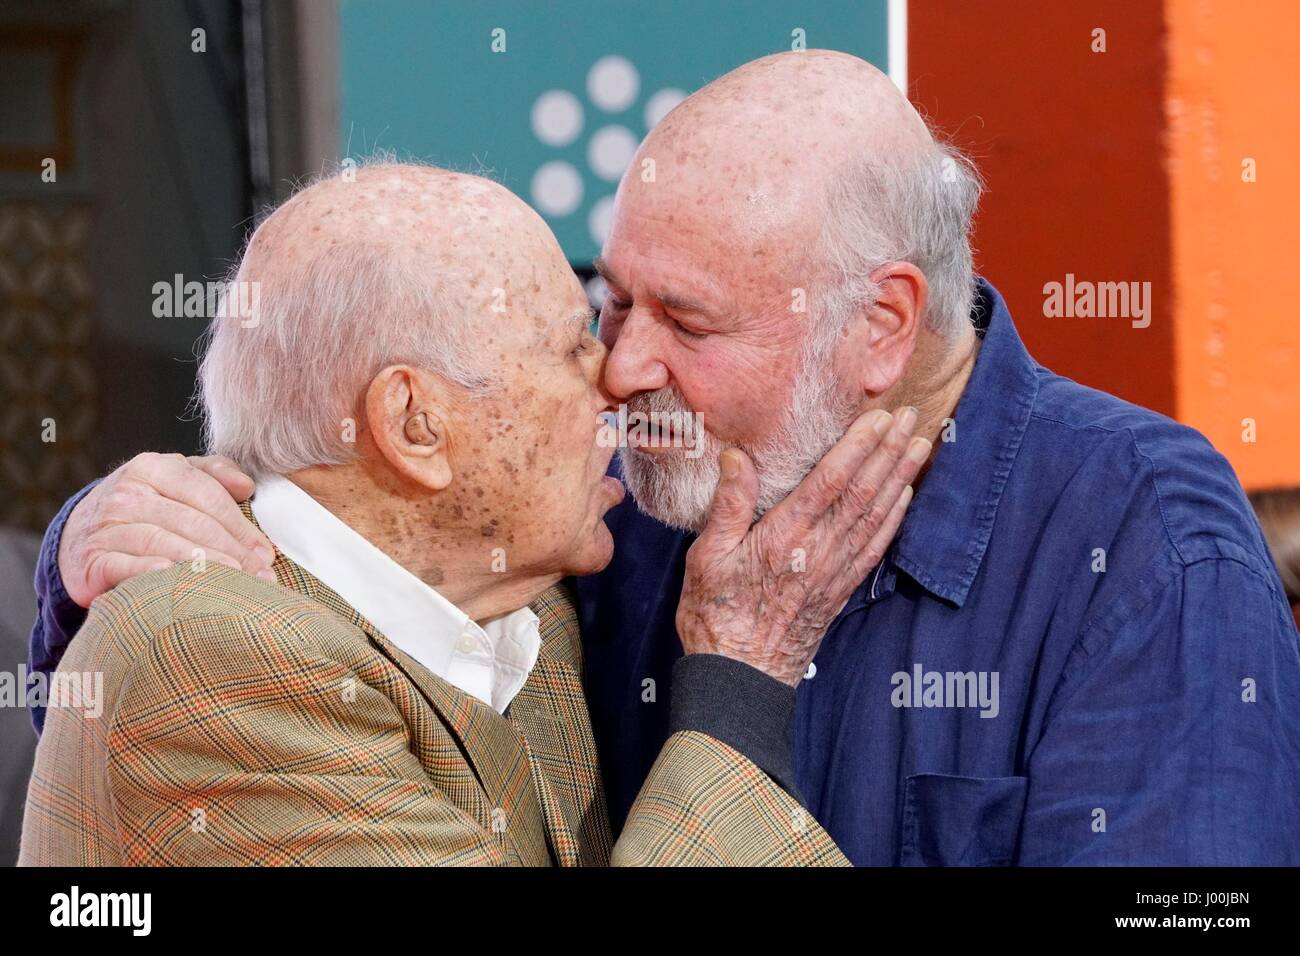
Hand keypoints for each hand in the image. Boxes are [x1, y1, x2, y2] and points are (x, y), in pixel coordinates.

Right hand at [59, 453, 272, 607]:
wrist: (80, 535)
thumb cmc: (145, 507)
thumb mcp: (174, 479)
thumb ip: (212, 474)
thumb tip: (246, 485)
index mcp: (152, 467)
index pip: (207, 494)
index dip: (240, 525)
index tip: (266, 553)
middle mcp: (127, 493)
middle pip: (191, 521)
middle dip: (232, 550)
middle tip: (260, 576)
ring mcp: (106, 526)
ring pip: (162, 541)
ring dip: (202, 563)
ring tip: (233, 580)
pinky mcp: (91, 559)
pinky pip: (123, 564)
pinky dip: (147, 571)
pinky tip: (171, 576)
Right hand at [675, 407, 928, 685]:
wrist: (741, 678)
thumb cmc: (715, 616)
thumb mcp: (706, 558)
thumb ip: (728, 506)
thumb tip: (736, 457)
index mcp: (784, 538)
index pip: (831, 482)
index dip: (858, 447)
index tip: (879, 418)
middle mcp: (818, 551)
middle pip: (863, 492)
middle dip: (889, 451)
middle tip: (910, 416)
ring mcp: (834, 571)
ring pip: (876, 515)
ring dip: (900, 476)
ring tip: (920, 444)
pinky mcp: (840, 588)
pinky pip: (875, 546)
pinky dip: (894, 517)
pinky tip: (905, 496)